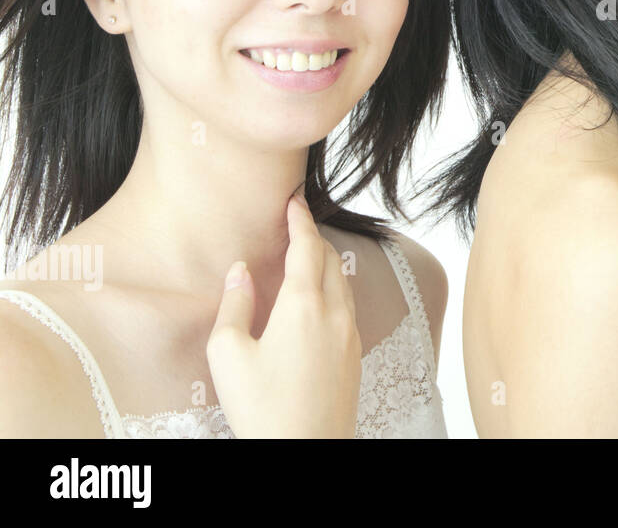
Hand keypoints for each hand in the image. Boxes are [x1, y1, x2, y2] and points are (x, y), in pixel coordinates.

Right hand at [206, 192, 361, 437]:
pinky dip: (334, 288)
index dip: (300, 220)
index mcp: (304, 305)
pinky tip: (319, 300)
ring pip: (343, 282)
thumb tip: (240, 272)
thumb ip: (234, 306)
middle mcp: (335, 313)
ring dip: (327, 262)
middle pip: (330, 259)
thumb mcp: (228, 355)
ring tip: (306, 257)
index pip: (307, 246)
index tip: (295, 201)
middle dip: (314, 237)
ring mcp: (350, 334)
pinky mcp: (354, 355)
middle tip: (297, 224)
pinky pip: (347, 306)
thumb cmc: (263, 408)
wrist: (306, 450)